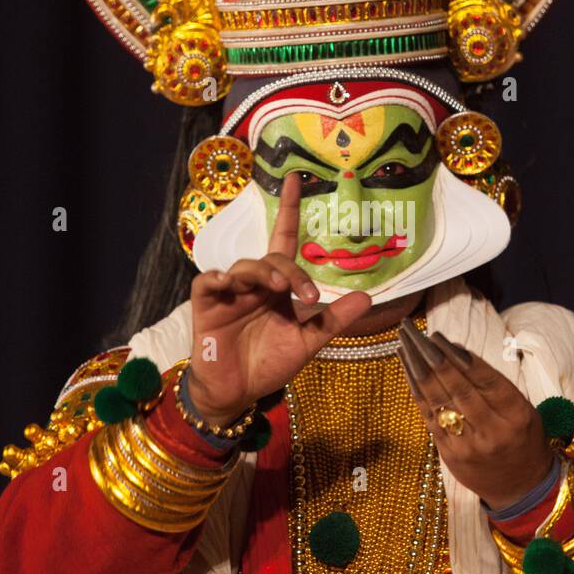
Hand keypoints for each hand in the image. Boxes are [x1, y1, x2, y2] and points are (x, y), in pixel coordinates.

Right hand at [187, 172, 371, 423]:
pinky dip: (217, 278)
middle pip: (270, 258)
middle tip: (302, 293)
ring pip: (244, 266)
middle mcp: (254, 284)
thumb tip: (367, 297)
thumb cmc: (269, 363)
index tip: (295, 180)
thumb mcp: (307, 342)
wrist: (239, 393)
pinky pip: (207, 283)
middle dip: (289, 270)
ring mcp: (229, 294)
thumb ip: (333, 320)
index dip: (289, 211)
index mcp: (277, 287)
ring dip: (262, 273)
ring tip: (276, 288)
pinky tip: (228, 281)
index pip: (285, 241)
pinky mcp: (207, 306)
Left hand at [396, 319, 554, 510]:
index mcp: (517, 415)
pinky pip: (429, 417)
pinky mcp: (449, 455)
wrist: (520, 487)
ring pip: (439, 401)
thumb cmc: (522, 438)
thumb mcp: (523, 409)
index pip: (485, 379)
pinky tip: (407, 369)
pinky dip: (416, 390)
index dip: (459, 356)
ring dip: (417, 369)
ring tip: (405, 344)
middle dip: (432, 356)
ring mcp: (469, 445)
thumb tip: (455, 351)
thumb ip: (494, 385)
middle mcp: (492, 430)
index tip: (438, 336)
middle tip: (413, 333)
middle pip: (458, 387)